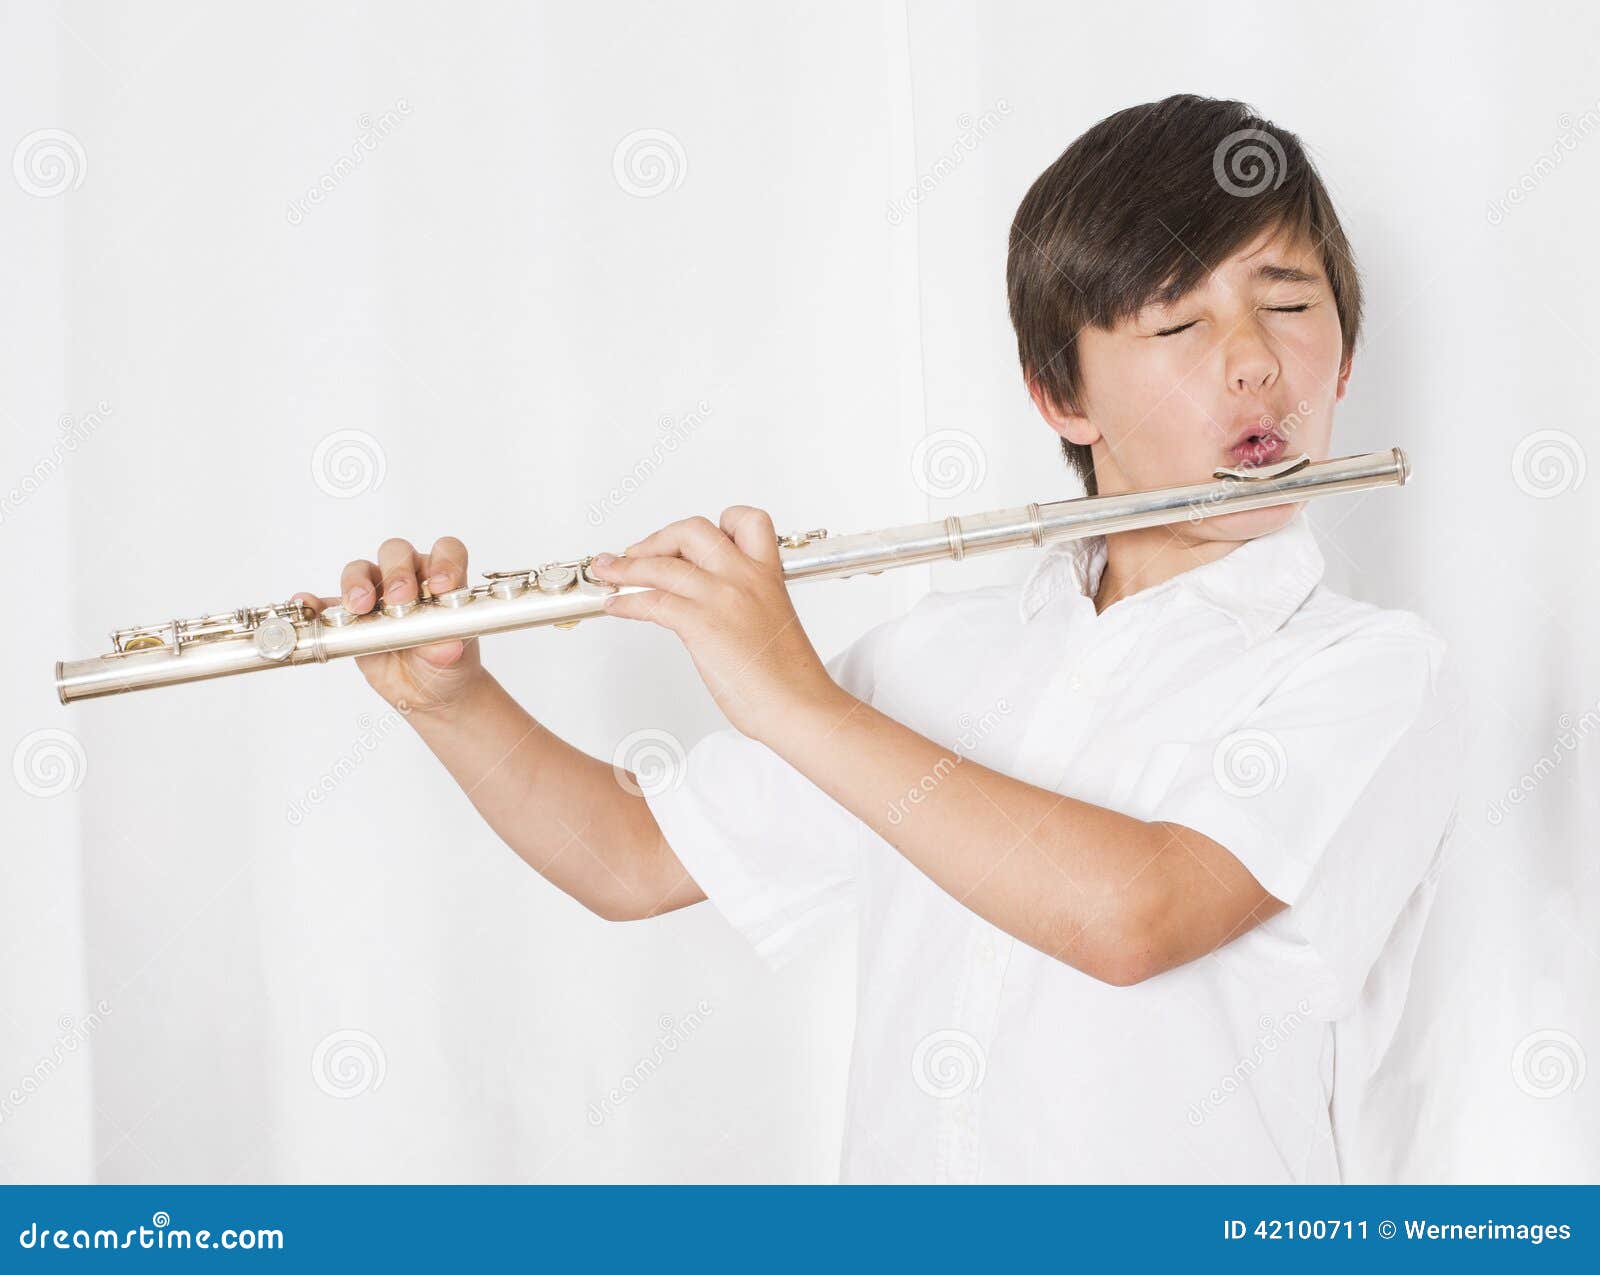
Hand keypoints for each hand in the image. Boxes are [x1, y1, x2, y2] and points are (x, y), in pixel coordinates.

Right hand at [292, 536, 486, 714]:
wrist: (427, 693)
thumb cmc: (448, 665)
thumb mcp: (454, 659)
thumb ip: (449, 647)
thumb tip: (446, 647)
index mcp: (441, 580)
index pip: (446, 552)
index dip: (444, 562)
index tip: (441, 586)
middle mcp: (409, 579)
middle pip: (397, 554)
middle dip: (397, 573)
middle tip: (399, 599)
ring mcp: (377, 595)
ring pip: (360, 571)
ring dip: (356, 584)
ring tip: (358, 607)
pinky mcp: (350, 618)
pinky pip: (327, 604)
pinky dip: (315, 604)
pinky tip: (306, 605)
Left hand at [586, 506, 839, 742]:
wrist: (798, 705)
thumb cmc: (790, 679)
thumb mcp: (773, 624)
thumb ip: (747, 606)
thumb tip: (716, 611)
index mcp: (768, 574)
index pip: (746, 521)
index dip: (718, 522)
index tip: (694, 541)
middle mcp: (744, 577)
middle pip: (692, 530)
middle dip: (658, 538)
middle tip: (640, 553)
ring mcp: (721, 597)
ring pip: (662, 563)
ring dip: (625, 566)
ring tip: (607, 571)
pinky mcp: (701, 623)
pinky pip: (651, 600)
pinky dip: (625, 600)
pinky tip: (616, 606)